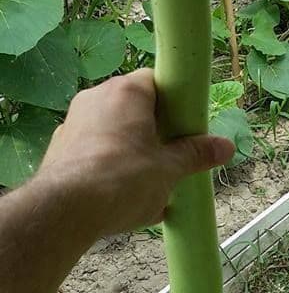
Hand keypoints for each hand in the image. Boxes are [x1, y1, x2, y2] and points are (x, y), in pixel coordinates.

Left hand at [37, 69, 233, 237]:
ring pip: (111, 130)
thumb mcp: (169, 170)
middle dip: (153, 131)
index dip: (174, 102)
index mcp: (126, 92)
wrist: (64, 211)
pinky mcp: (58, 148)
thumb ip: (196, 155)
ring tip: (147, 184)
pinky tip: (120, 196)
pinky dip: (107, 166)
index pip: (156, 81)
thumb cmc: (124, 179)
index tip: (184, 126)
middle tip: (170, 157)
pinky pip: (92, 150)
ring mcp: (72, 122)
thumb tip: (226, 146)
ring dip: (130, 150)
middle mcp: (95, 97)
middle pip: (133, 106)